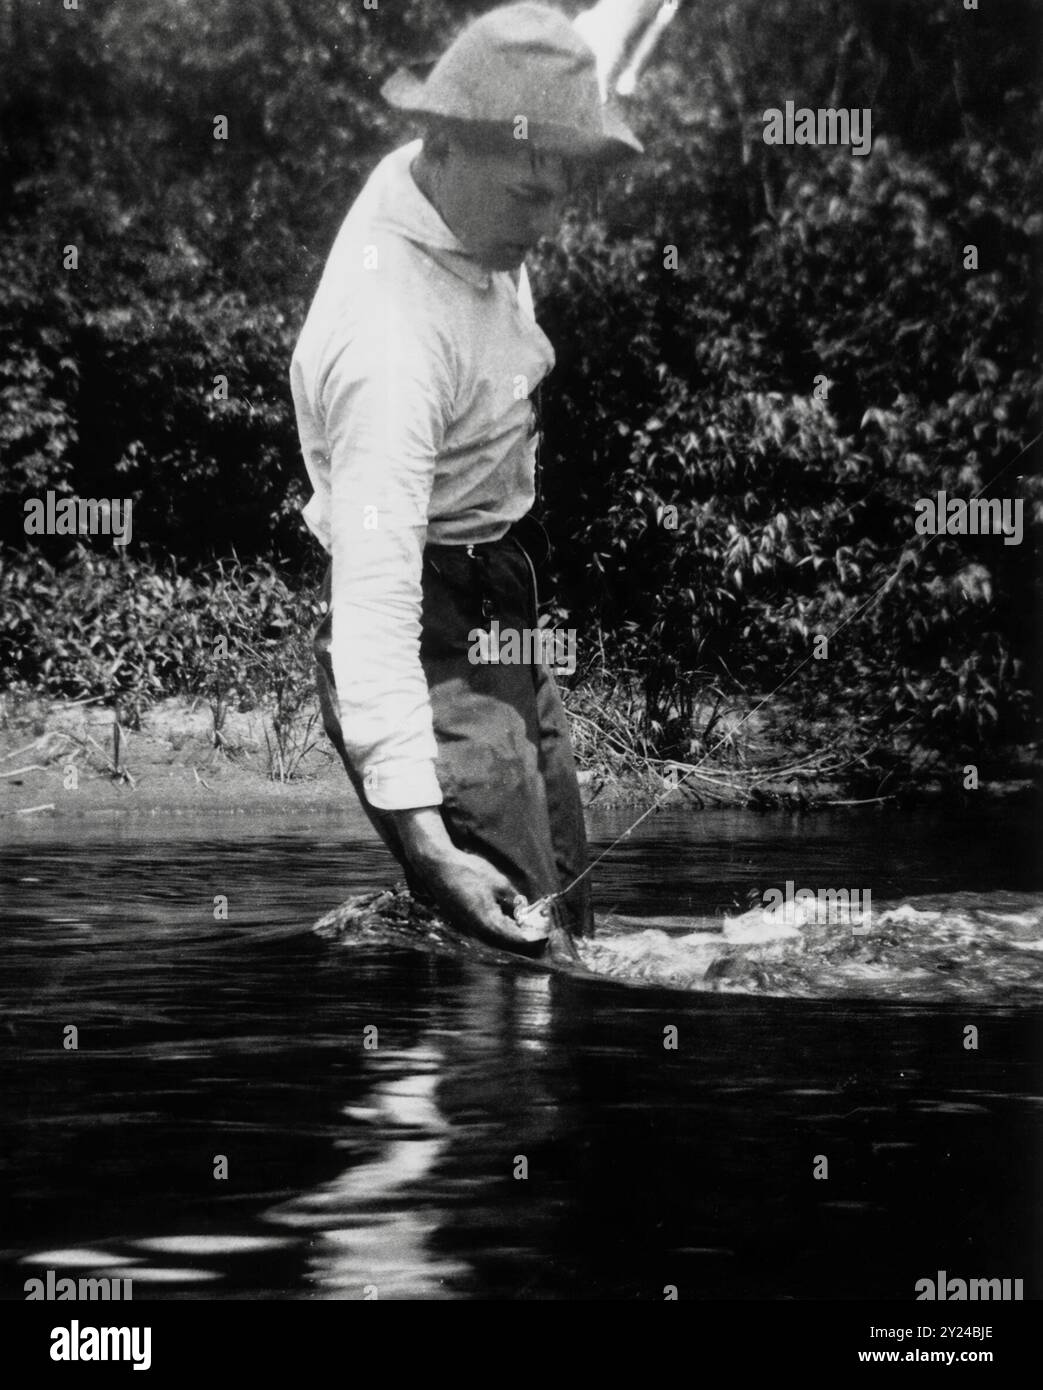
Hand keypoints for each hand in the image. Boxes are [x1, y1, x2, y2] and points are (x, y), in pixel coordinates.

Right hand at [390, 807, 535, 948]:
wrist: (438, 867)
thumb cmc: (468, 871)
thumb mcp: (499, 882)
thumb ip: (514, 899)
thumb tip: (524, 908)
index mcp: (487, 923)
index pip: (516, 939)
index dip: (534, 936)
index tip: (547, 932)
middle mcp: (477, 932)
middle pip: (507, 944)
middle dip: (526, 938)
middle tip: (543, 931)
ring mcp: (468, 929)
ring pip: (497, 939)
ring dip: (514, 935)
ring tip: (530, 926)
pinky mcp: (464, 923)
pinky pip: (487, 932)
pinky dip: (502, 929)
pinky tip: (511, 920)